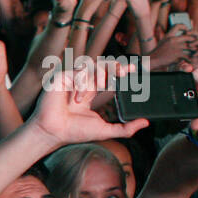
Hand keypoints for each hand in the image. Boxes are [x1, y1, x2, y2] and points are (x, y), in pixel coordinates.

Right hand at [27, 62, 146, 146]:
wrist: (53, 132)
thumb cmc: (73, 132)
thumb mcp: (104, 130)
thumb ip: (125, 128)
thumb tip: (145, 123)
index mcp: (90, 93)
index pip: (107, 77)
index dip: (120, 71)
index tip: (134, 69)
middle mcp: (82, 84)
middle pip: (102, 66)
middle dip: (115, 66)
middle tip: (125, 71)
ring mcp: (72, 80)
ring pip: (92, 66)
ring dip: (99, 75)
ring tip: (101, 84)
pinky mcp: (62, 78)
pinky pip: (78, 72)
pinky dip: (81, 84)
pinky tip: (77, 98)